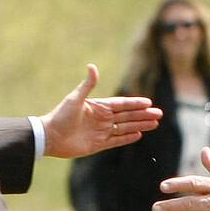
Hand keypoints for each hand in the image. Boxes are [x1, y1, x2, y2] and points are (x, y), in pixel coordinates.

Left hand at [41, 64, 162, 157]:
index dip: (135, 103)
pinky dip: (128, 137)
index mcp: (98, 107)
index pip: (121, 104)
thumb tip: (92, 66)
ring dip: (140, 125)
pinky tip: (139, 135)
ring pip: (125, 127)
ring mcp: (101, 131)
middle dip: (143, 115)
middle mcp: (102, 119)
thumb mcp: (75, 98)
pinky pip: (117, 140)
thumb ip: (87, 85)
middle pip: (127, 116)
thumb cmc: (61, 116)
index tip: (149, 102)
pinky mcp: (98, 144)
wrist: (51, 136)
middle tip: (159, 114)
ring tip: (154, 124)